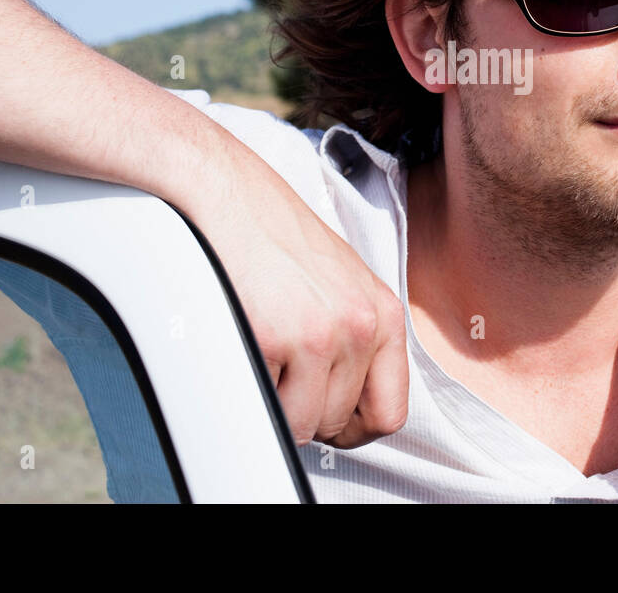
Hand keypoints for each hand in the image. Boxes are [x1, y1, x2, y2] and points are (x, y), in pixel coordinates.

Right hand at [184, 151, 409, 449]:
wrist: (227, 191)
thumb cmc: (276, 235)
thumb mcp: (343, 284)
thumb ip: (357, 341)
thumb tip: (352, 407)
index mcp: (383, 315)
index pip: (390, 414)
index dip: (354, 427)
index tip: (330, 415)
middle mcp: (358, 326)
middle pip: (337, 425)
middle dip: (306, 410)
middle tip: (282, 367)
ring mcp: (316, 335)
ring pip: (299, 426)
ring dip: (275, 403)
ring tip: (263, 352)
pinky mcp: (270, 338)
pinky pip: (259, 403)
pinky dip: (244, 383)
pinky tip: (243, 340)